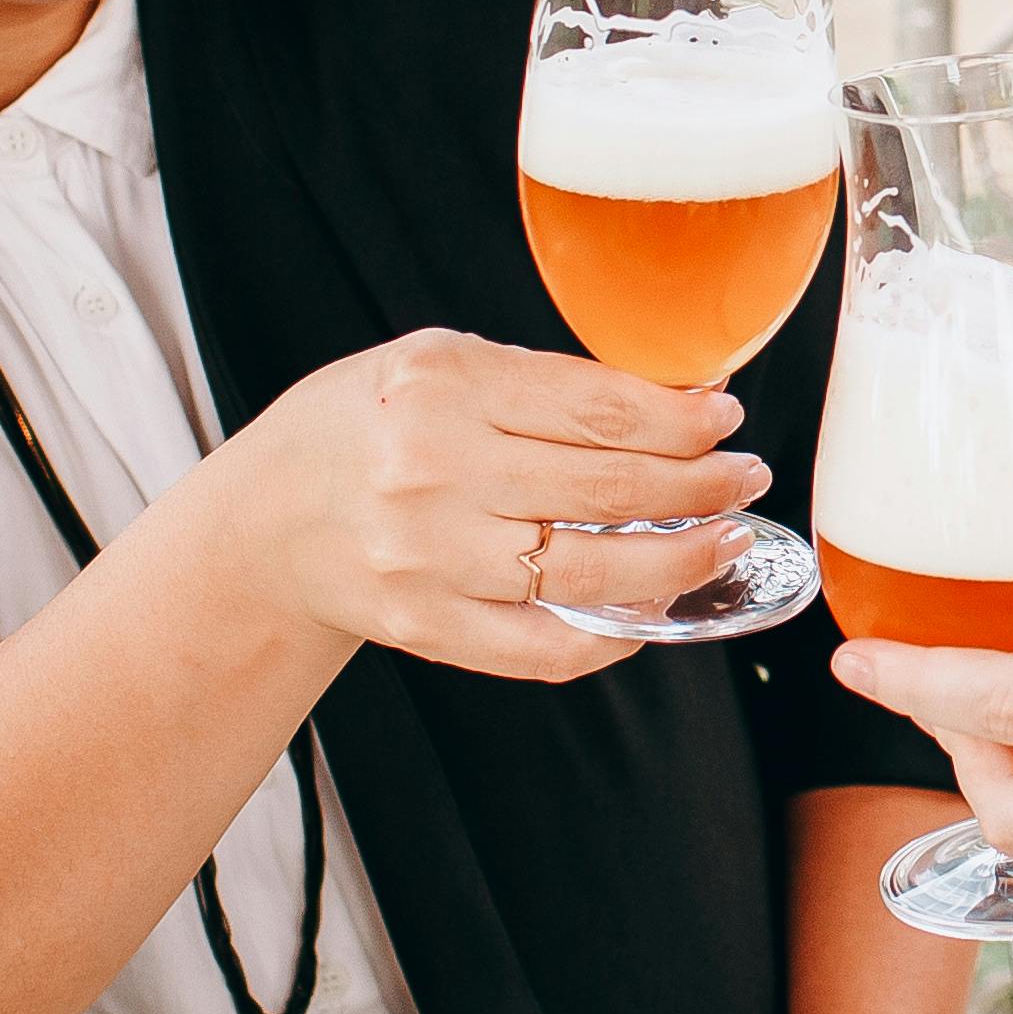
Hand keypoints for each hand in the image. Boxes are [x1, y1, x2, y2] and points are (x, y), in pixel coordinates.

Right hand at [198, 326, 765, 681]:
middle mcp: (435, 471)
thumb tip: (676, 403)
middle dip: (703, 486)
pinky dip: (615, 637)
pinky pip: (546, 647)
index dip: (682, 419)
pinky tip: (654, 612)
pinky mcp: (427, 625)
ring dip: (681, 562)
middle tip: (746, 477)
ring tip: (723, 541)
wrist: (266, 519)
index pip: (599, 408)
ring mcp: (430, 558)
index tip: (728, 419)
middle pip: (611, 489)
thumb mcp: (439, 366)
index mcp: (444, 385)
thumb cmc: (366, 426)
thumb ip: (543, 383)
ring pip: (594, 574)